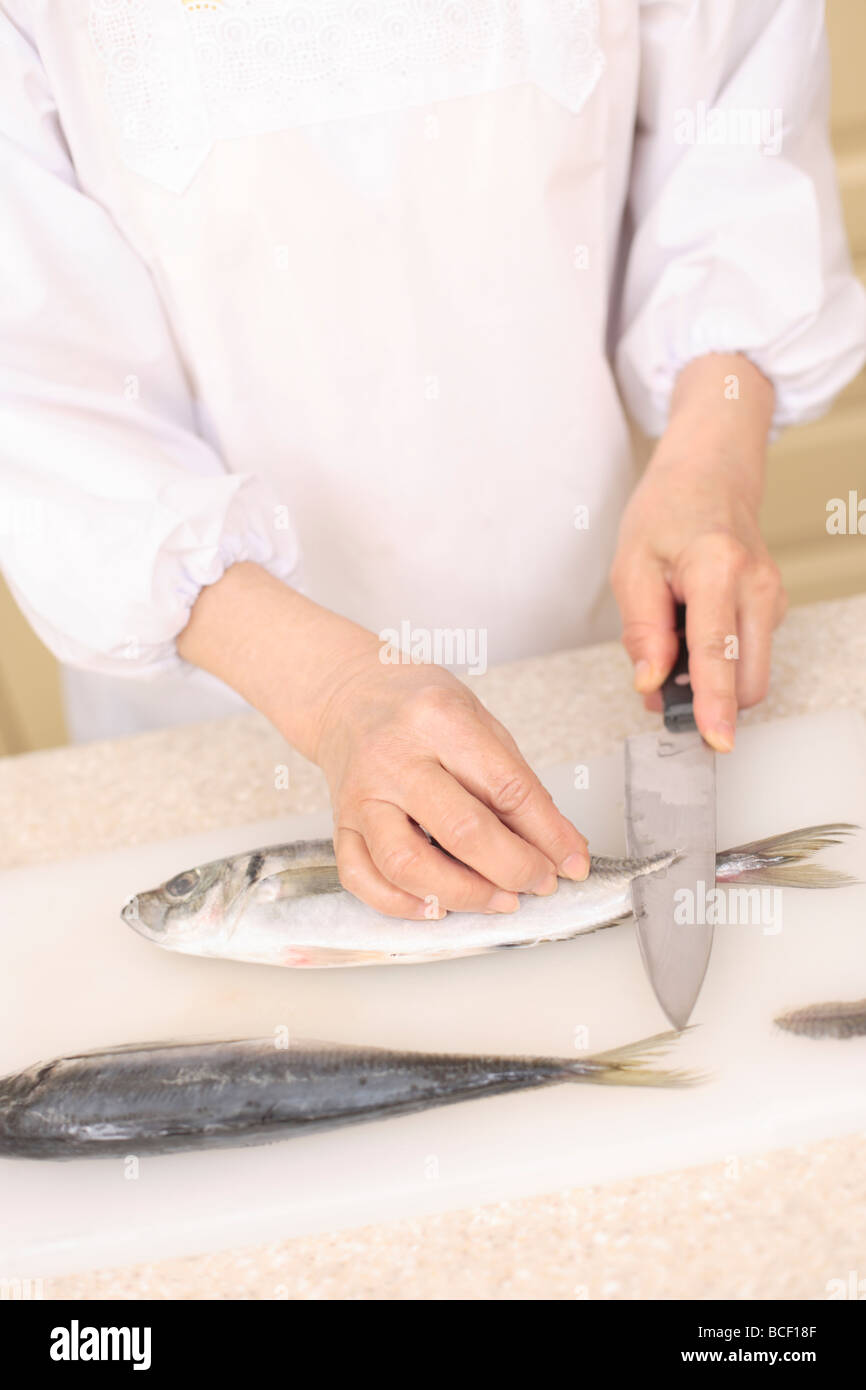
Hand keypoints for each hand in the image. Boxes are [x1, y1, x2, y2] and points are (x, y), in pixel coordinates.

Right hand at [177, 564, 588, 918]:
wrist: (349, 697)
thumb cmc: (419, 708)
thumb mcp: (479, 721)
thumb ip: (516, 782)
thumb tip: (558, 845)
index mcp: (439, 719)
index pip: (506, 787)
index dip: (548, 834)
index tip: (573, 861)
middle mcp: (394, 758)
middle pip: (461, 830)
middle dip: (513, 868)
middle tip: (540, 882)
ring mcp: (362, 796)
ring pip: (407, 864)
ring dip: (464, 894)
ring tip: (499, 899)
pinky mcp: (340, 824)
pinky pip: (363, 879)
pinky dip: (402, 904)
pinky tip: (438, 906)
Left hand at [611, 355, 785, 749]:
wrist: (709, 475)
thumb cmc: (666, 514)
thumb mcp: (631, 566)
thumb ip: (642, 630)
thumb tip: (651, 684)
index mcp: (717, 570)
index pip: (718, 652)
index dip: (714, 703)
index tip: (717, 740)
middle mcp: (758, 587)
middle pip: (746, 679)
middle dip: (708, 699)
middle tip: (661, 681)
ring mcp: (773, 598)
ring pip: (751, 673)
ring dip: (712, 679)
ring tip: (672, 643)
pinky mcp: (775, 607)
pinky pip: (750, 654)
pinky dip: (720, 659)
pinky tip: (692, 629)